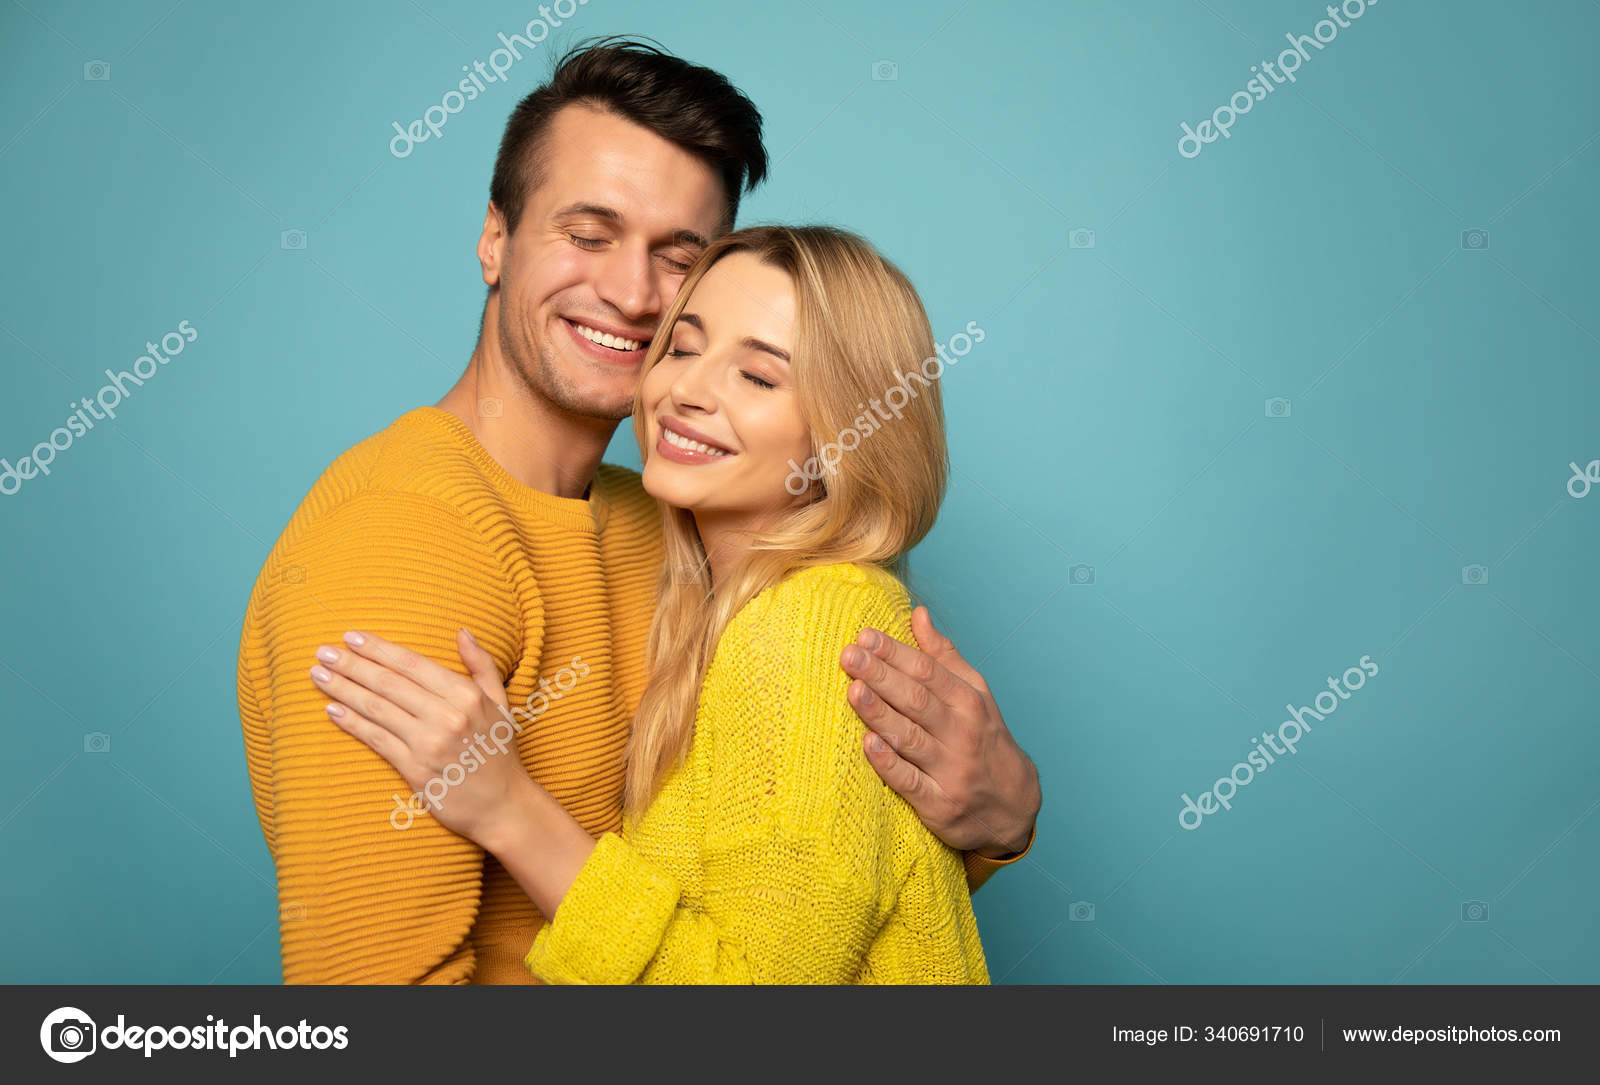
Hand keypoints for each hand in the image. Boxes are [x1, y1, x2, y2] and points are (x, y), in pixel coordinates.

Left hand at [309, 627, 538, 848]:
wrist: (503, 806)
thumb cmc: (498, 752)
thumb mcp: (501, 703)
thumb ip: (482, 665)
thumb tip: (462, 632)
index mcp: (467, 695)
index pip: (412, 664)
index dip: (378, 649)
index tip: (351, 636)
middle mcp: (448, 716)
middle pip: (389, 683)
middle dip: (352, 664)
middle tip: (323, 652)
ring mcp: (430, 744)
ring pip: (377, 708)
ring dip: (343, 689)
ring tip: (318, 675)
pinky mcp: (415, 770)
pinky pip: (376, 739)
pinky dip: (351, 723)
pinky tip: (332, 710)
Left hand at [842, 606, 1040, 857]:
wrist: (1014, 806)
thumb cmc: (984, 739)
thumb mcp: (974, 694)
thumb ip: (943, 656)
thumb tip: (918, 614)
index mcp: (969, 702)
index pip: (927, 671)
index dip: (895, 653)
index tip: (865, 636)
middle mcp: (962, 733)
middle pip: (916, 700)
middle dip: (881, 676)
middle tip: (849, 656)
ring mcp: (951, 770)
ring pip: (910, 738)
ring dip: (881, 713)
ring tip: (854, 690)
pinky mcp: (939, 804)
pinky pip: (910, 782)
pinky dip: (889, 763)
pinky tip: (868, 744)